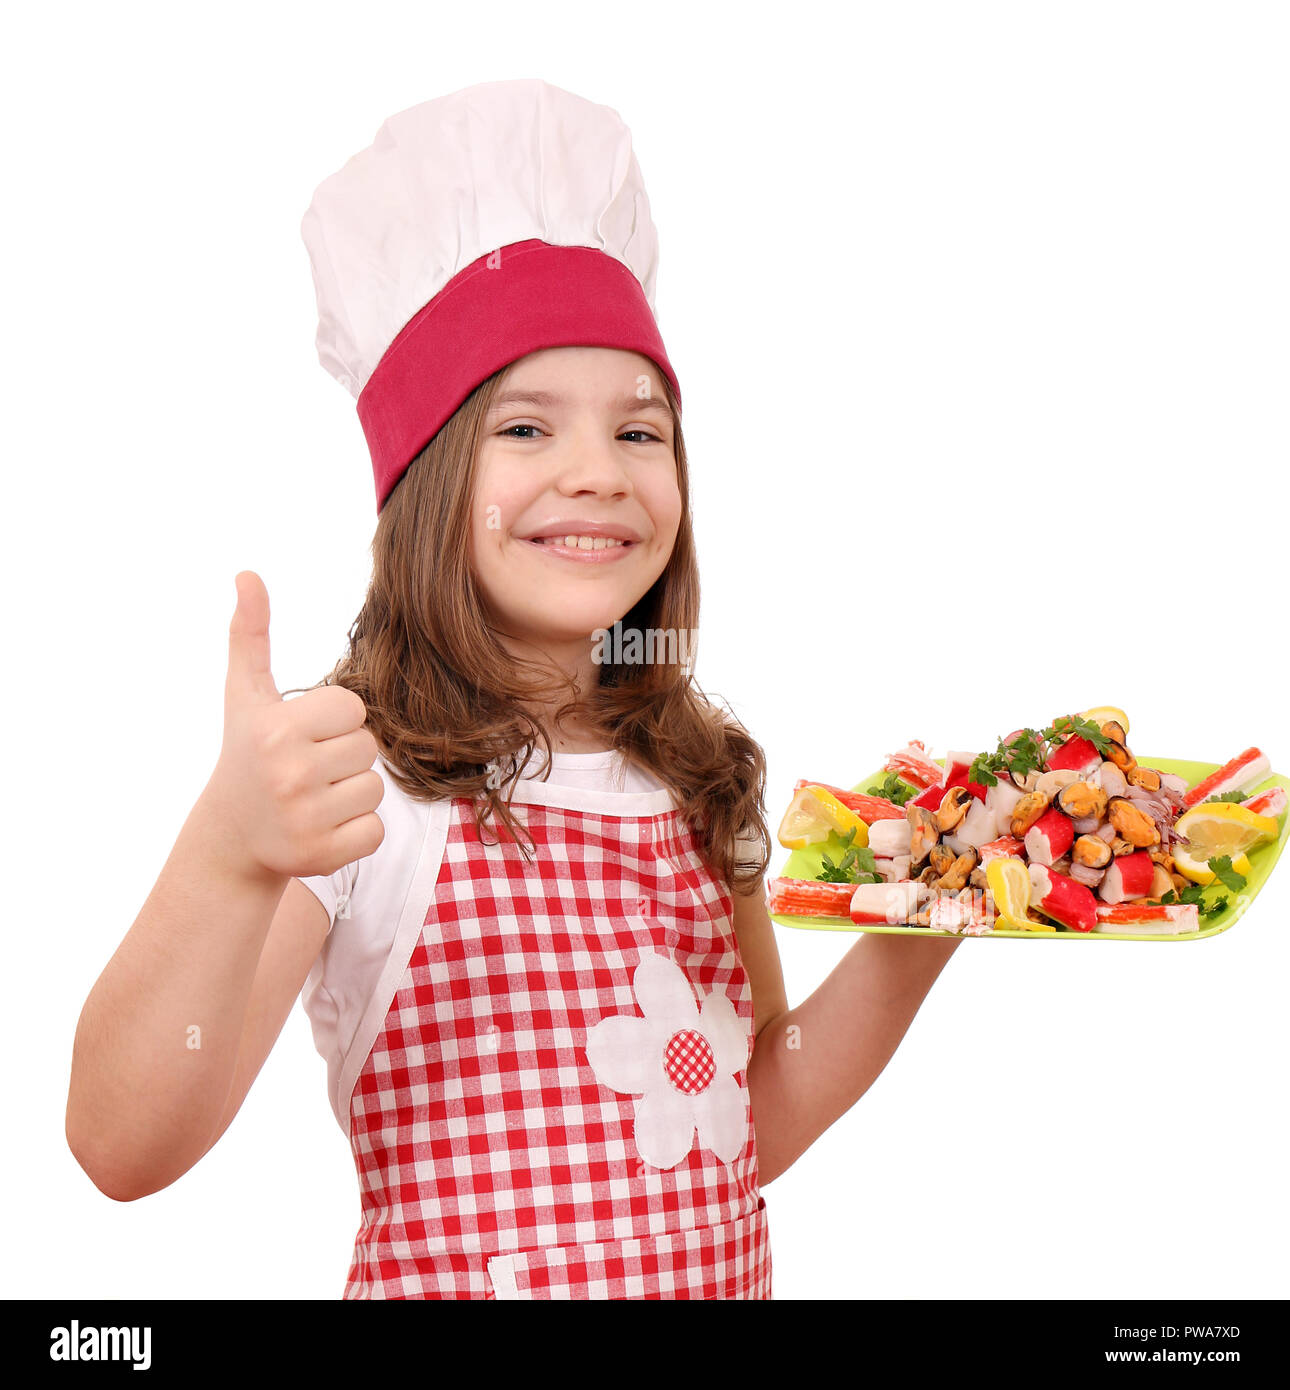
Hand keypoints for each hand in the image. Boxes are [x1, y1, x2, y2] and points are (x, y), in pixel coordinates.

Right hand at [206, 571, 384, 880]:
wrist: (230, 837)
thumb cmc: (246, 754)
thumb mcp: (245, 695)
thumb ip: (251, 633)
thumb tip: (247, 574)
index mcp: (277, 730)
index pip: (353, 709)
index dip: (332, 721)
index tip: (301, 737)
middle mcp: (289, 774)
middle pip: (368, 748)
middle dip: (343, 757)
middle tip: (305, 770)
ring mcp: (305, 819)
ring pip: (374, 789)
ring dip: (350, 794)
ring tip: (311, 798)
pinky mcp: (323, 856)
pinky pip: (376, 831)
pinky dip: (357, 832)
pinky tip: (321, 828)